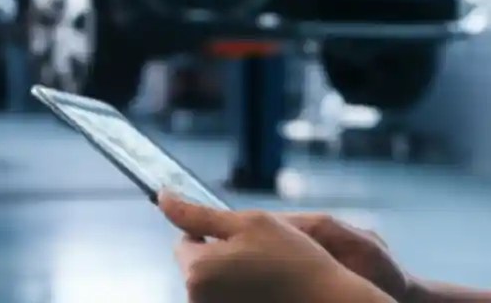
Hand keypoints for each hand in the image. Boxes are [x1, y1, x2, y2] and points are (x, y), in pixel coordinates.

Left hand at [158, 193, 391, 302]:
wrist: (327, 301)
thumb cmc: (292, 260)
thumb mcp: (248, 222)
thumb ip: (198, 212)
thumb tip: (162, 197)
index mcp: (197, 271)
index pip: (185, 241)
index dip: (212, 233)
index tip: (243, 237)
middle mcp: (197, 300)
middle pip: (198, 266)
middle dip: (221, 256)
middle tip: (260, 255)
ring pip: (213, 284)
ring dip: (232, 276)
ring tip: (267, 275)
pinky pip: (227, 298)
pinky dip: (241, 293)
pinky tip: (268, 291)